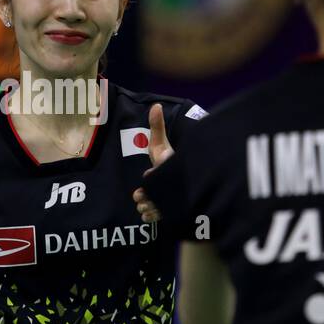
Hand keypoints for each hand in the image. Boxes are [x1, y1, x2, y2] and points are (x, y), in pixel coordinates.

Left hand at [133, 103, 170, 222]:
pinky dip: (149, 216)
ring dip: (146, 206)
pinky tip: (146, 212)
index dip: (152, 176)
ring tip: (145, 202)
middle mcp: (175, 184)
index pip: (160, 172)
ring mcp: (174, 200)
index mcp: (172, 166)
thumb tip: (156, 105)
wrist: (183, 180)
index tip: (148, 174)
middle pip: (156, 194)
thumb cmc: (167, 160)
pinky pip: (157, 218)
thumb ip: (157, 127)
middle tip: (140, 194)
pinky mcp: (172, 213)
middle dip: (146, 195)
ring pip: (155, 207)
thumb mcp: (161, 144)